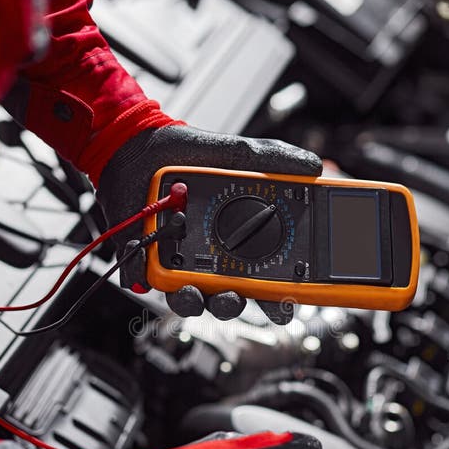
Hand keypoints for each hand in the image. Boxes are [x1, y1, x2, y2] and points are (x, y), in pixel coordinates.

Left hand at [96, 124, 321, 323]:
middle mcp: (207, 254)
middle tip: (233, 297)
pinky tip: (152, 264)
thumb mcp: (236, 153)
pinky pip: (146, 277)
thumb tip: (313, 167)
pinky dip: (147, 276)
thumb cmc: (184, 151)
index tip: (283, 304)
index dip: (275, 296)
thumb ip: (273, 161)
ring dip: (193, 301)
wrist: (135, 143)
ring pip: (189, 297)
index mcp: (235, 237)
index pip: (262, 277)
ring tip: (192, 291)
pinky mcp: (144, 255)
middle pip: (227, 296)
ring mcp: (176, 257)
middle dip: (232, 305)